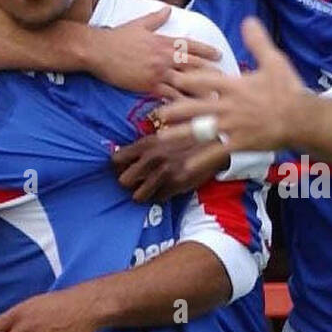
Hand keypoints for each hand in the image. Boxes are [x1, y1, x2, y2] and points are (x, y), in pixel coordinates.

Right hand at [89, 9, 220, 93]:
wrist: (97, 50)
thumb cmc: (116, 37)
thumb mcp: (138, 24)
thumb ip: (156, 18)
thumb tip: (167, 9)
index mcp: (164, 41)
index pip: (191, 45)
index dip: (206, 50)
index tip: (219, 55)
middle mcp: (165, 56)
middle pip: (195, 64)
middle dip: (211, 72)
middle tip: (226, 81)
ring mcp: (159, 71)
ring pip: (187, 82)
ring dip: (202, 91)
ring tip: (216, 100)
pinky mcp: (150, 85)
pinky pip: (170, 95)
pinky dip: (182, 102)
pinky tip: (193, 110)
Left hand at [112, 134, 229, 201]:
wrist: (215, 141)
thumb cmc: (187, 135)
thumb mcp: (164, 132)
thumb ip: (146, 144)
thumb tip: (126, 153)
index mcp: (147, 143)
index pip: (116, 160)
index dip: (118, 166)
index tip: (123, 168)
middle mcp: (152, 159)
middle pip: (123, 181)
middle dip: (129, 182)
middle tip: (136, 180)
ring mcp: (164, 173)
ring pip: (138, 196)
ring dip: (143, 193)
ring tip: (149, 188)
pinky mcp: (177, 185)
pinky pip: (159, 198)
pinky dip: (161, 196)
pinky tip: (166, 188)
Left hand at [158, 17, 308, 158]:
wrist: (300, 118)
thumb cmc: (288, 89)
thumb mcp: (274, 61)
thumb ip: (257, 41)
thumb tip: (248, 20)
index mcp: (234, 85)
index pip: (203, 80)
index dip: (184, 79)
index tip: (169, 77)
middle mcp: (228, 105)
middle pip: (194, 107)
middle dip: (173, 109)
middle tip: (156, 111)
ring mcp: (231, 126)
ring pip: (199, 131)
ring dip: (178, 134)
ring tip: (161, 137)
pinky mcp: (238, 143)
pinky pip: (214, 153)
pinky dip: (199, 161)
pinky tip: (184, 167)